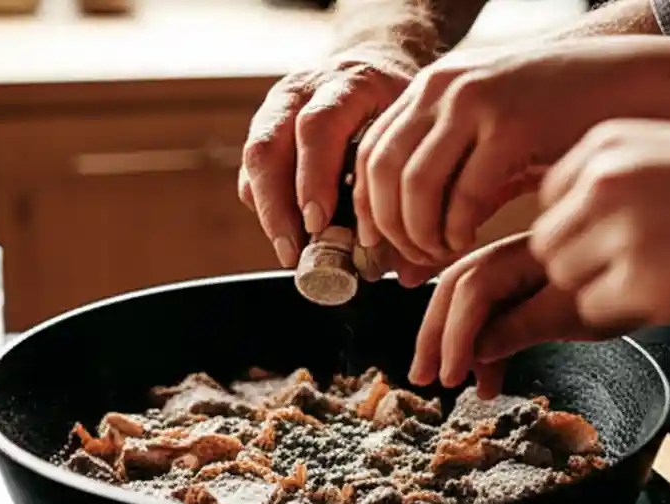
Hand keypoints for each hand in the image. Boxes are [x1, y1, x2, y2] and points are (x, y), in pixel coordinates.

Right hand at [239, 46, 416, 267]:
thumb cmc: (404, 110)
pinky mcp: (265, 128)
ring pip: (255, 157)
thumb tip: (406, 270)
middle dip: (278, 204)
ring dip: (269, 210)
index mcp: (350, 83)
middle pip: (270, 143)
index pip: (318, 126)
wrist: (379, 67)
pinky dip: (265, 204)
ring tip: (290, 252)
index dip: (314, 177)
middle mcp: (306, 89)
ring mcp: (279, 106)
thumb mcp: (417, 133)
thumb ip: (408, 192)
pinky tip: (290, 233)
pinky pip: (252, 169)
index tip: (318, 223)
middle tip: (295, 250)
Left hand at [354, 39, 624, 266]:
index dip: (366, 207)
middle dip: (391, 228)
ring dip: (421, 233)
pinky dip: (457, 228)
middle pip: (383, 171)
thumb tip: (402, 267)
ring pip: (414, 185)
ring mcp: (477, 101)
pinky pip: (464, 192)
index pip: (370, 151)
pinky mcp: (513, 125)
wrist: (628, 81)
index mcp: (433, 86)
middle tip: (416, 259)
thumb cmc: (562, 119)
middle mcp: (446, 86)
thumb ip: (446, 192)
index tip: (378, 246)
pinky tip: (469, 240)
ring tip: (443, 252)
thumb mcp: (490, 143)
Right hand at [409, 234, 600, 399]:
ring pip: (471, 303)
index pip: (473, 288)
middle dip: (437, 334)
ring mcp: (522, 271)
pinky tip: (488, 376)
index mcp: (529, 253)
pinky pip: (494, 313)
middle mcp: (517, 256)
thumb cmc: (634, 292)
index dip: (456, 332)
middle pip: (458, 289)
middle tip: (423, 378)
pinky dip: (485, 345)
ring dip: (456, 343)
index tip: (450, 375)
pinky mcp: (530, 290)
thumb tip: (477, 349)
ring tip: (454, 384)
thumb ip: (525, 325)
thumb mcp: (579, 315)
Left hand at [530, 118, 669, 330]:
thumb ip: (613, 171)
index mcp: (608, 142)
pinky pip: (594, 308)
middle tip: (632, 266)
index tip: (614, 234)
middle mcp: (605, 181)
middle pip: (549, 242)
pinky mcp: (640, 281)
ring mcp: (620, 231)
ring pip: (566, 278)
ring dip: (600, 286)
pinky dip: (624, 309)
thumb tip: (565, 210)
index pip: (551, 197)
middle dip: (582, 260)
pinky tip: (669, 290)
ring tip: (657, 274)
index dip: (579, 224)